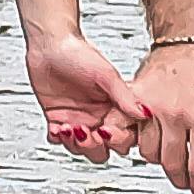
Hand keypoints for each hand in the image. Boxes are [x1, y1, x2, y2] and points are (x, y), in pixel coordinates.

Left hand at [25, 22, 152, 160]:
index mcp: (113, 107)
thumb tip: (145, 113)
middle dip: (92, 146)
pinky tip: (57, 127)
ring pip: (80, 149)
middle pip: (101, 149)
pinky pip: (58, 140)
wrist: (49, 44)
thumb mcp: (106, 74)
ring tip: (68, 127)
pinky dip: (57, 139)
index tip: (105, 130)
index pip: (122, 136)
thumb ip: (124, 96)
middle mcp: (96, 115)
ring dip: (74, 143)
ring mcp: (76, 118)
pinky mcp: (57, 118)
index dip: (115, 139)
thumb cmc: (78, 52)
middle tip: (84, 130)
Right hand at [131, 41, 193, 193]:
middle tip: (189, 181)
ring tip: (173, 156)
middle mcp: (177, 114)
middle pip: (174, 165)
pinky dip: (129, 142)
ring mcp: (154, 106)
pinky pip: (126, 130)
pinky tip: (139, 144)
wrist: (191, 36)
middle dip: (183, 180)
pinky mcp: (137, 97)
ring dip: (162, 161)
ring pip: (150, 153)